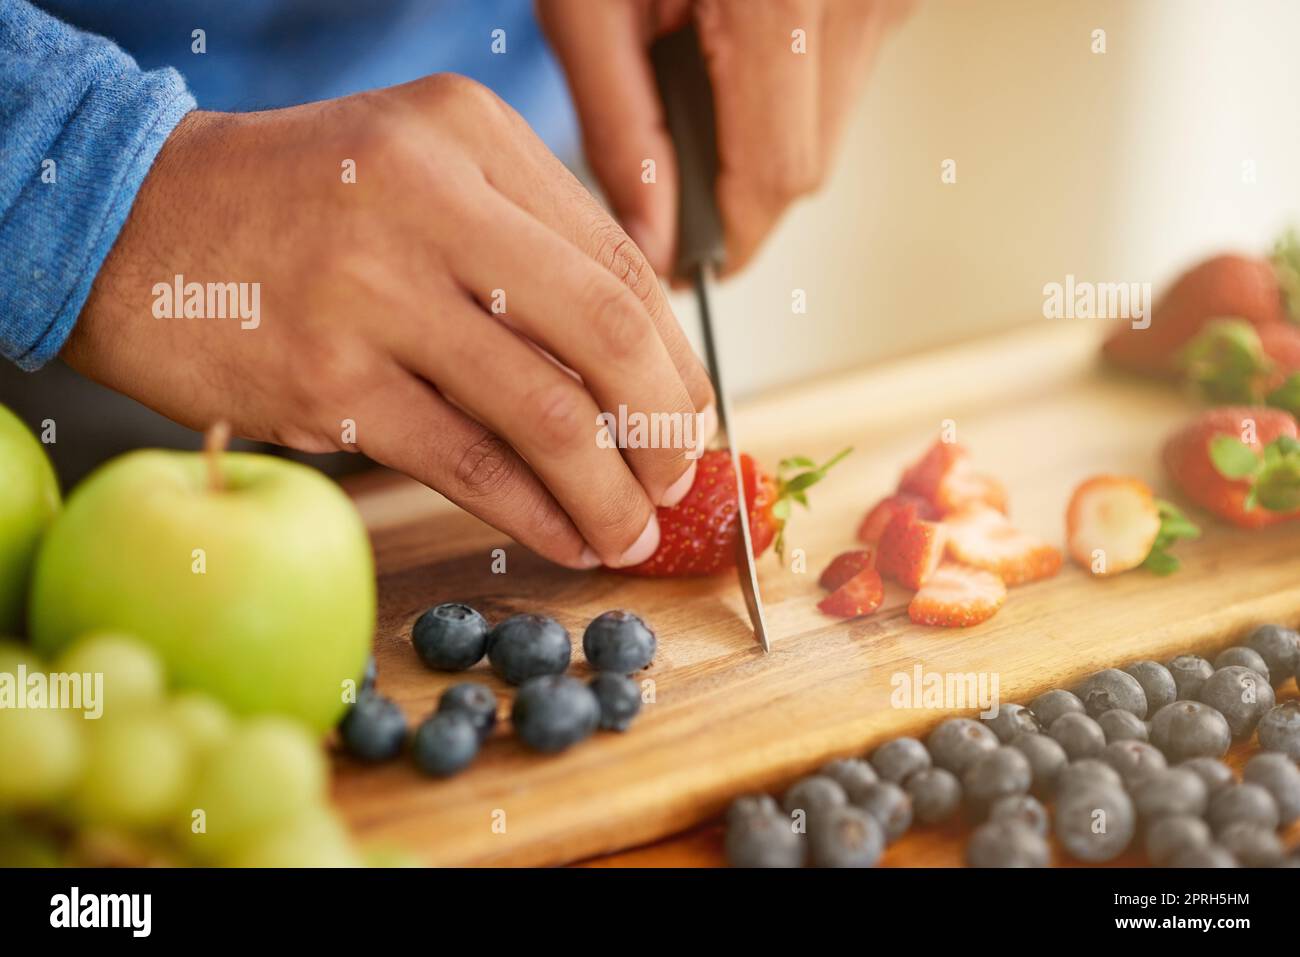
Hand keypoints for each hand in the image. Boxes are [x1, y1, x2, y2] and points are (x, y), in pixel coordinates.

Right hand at [67, 75, 715, 568]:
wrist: (129, 222)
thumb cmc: (296, 206)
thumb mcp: (422, 172)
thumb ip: (530, 244)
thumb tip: (643, 363)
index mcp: (471, 136)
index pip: (621, 265)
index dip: (675, 360)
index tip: (690, 418)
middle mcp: (428, 198)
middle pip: (604, 335)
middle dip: (664, 427)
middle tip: (676, 479)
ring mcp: (371, 291)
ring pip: (545, 415)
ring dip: (608, 493)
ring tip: (630, 532)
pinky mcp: (326, 381)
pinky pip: (468, 465)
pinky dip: (535, 514)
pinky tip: (566, 538)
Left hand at [538, 0, 911, 274]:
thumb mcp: (587, 2)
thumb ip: (621, 129)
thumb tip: (650, 240)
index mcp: (778, 2)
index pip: (773, 180)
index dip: (725, 238)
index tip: (682, 264)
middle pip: (805, 166)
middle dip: (735, 190)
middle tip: (669, 169)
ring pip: (829, 128)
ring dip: (762, 137)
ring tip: (697, 74)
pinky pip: (843, 78)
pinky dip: (787, 89)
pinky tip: (739, 40)